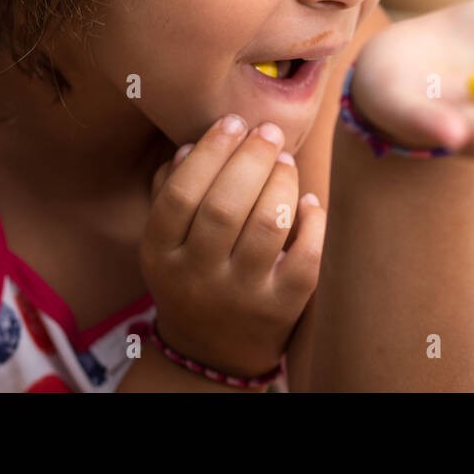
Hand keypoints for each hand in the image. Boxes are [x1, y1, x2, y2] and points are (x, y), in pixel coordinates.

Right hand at [140, 114, 324, 378]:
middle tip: (267, 131)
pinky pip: (305, 257)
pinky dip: (312, 221)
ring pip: (268, 226)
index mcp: (160, 255)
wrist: (213, 352)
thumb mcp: (166, 241)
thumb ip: (171, 190)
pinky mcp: (281, 309)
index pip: (180, 195)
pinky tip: (309, 202)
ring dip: (281, 182)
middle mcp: (197, 278)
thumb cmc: (191, 273)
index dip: (209, 152)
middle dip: (251, 158)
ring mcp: (241, 296)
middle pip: (224, 207)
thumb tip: (196, 144)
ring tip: (285, 161)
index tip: (232, 122)